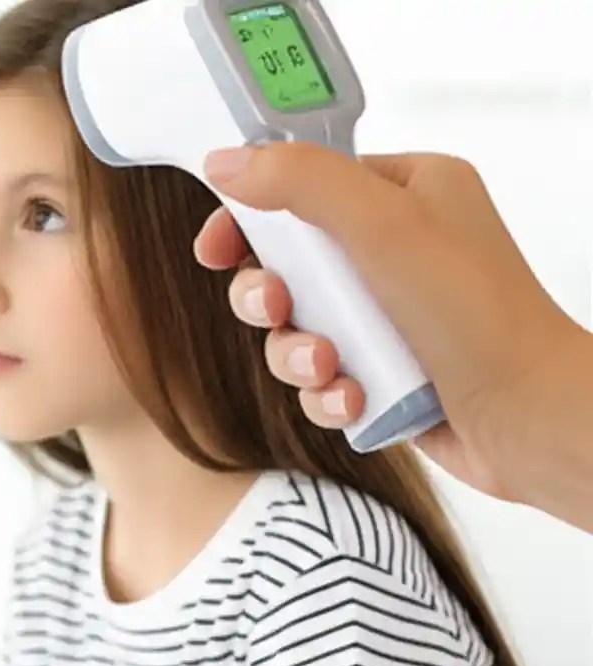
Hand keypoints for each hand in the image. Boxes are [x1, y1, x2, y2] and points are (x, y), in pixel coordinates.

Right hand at [195, 142, 587, 508]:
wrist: (531, 420)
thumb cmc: (480, 318)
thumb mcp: (382, 224)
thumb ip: (299, 181)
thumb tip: (227, 162)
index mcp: (408, 191)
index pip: (303, 184)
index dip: (250, 216)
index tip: (217, 248)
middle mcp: (398, 248)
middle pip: (286, 261)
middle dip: (269, 296)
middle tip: (276, 309)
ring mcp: (390, 312)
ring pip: (295, 326)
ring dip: (296, 353)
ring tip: (328, 368)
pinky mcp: (384, 369)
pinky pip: (320, 375)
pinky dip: (327, 391)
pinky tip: (353, 398)